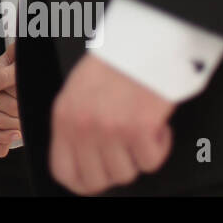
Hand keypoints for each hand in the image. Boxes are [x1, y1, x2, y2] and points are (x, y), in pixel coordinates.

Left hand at [49, 53, 173, 194]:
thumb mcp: (77, 91)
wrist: (143, 39)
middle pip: (98, 180)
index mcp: (64, 116)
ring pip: (126, 173)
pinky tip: (155, 124)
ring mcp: (110, 129)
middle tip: (127, 150)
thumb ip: (75, 124)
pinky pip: (151, 161)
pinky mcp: (139, 128)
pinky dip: (159, 146)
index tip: (97, 179)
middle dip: (116, 170)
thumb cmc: (115, 62)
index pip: (63, 171)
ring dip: (139, 155)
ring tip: (140, 127)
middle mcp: (83, 126)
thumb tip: (82, 157)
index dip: (83, 182)